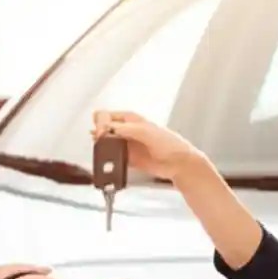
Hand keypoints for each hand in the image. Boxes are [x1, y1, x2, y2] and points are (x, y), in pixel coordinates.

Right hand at [90, 110, 209, 180]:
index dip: (101, 123)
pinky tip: (107, 161)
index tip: (102, 133)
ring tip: (102, 152)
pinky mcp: (128, 159)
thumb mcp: (146, 131)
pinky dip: (107, 160)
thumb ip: (126, 128)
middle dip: (98, 133)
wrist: (179, 163)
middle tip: (100, 142)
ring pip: (105, 143)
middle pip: (103, 128)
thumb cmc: (169, 142)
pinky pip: (112, 158)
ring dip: (101, 147)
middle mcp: (126, 130)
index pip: (106, 115)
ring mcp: (126, 144)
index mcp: (130, 118)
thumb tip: (108, 127)